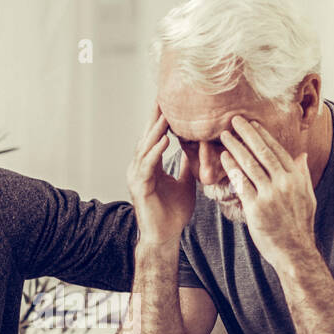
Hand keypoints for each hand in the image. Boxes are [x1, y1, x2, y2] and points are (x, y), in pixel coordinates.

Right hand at [127, 101, 195, 247]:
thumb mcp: (185, 183)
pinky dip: (155, 152)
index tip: (169, 101)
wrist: (165, 237)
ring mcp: (137, 177)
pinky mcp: (140, 188)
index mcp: (150, 165)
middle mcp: (140, 168)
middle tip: (163, 97)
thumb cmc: (173, 213)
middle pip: (147, 137)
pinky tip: (164, 141)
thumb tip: (196, 149)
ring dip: (155, 131)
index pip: (154, 137)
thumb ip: (187, 165)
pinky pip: (147, 166)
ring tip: (165, 114)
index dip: (160, 119)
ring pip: (145, 148)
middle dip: (155, 118)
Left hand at [218, 115, 318, 271]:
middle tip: (234, 120)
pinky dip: (232, 168)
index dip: (263, 135)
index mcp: (296, 178)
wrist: (294, 251)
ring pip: (250, 164)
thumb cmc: (299, 225)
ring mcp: (270, 195)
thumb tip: (301, 155)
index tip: (252, 124)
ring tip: (225, 136)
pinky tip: (223, 158)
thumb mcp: (307, 197)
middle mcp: (284, 183)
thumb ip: (302, 174)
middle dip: (247, 134)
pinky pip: (241, 183)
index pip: (277, 150)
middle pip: (262, 152)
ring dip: (236, 147)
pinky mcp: (256, 207)